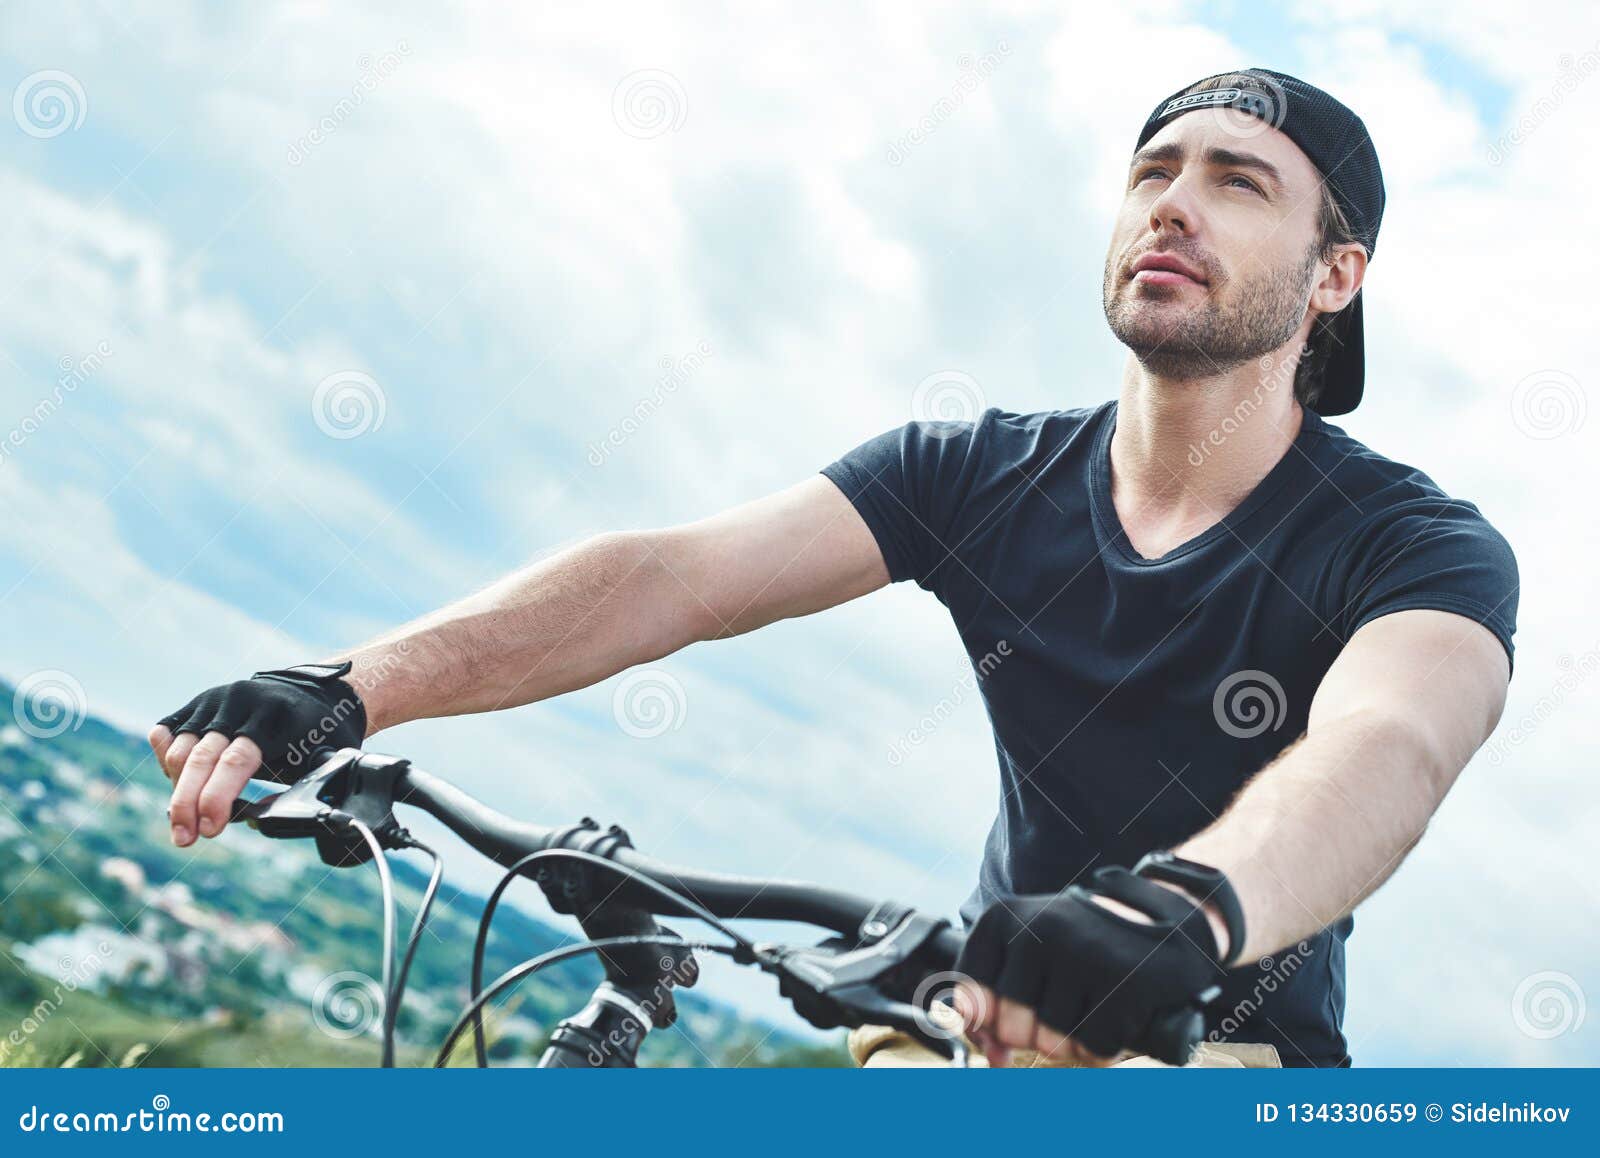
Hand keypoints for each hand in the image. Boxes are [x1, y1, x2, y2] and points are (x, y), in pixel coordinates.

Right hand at [148, 662, 365, 846]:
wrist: (306, 694)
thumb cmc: (313, 735)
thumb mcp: (318, 760)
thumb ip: (292, 790)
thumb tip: (254, 823)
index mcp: (275, 718)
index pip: (237, 760)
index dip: (218, 797)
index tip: (210, 829)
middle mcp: (239, 704)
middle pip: (201, 758)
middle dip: (188, 804)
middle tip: (185, 839)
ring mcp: (213, 701)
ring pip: (180, 751)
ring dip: (178, 792)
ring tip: (187, 823)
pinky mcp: (194, 705)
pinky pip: (165, 737)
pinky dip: (169, 766)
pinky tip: (183, 785)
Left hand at [952, 867, 1223, 1065]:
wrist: (1170, 920)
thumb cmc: (1088, 946)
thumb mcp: (1032, 953)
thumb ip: (995, 1001)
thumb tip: (990, 1055)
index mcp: (1004, 918)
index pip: (968, 998)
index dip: (989, 1023)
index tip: (1014, 1013)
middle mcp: (1039, 930)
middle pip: (1011, 1029)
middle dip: (1038, 1032)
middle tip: (1067, 1002)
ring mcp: (1082, 953)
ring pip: (1053, 1044)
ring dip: (1075, 1040)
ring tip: (1094, 1003)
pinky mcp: (1125, 980)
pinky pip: (1095, 1050)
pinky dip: (1106, 1047)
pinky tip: (1116, 1016)